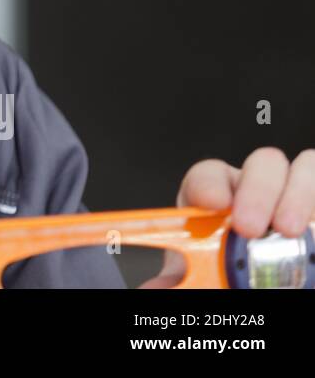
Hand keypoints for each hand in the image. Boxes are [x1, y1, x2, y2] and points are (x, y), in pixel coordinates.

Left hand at [139, 147, 314, 287]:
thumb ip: (179, 281)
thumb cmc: (234, 278)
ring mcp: (295, 198)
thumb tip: (154, 288)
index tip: (211, 201)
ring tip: (290, 230)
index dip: (208, 183)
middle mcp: (259, 194)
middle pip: (259, 165)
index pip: (209, 176)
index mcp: (220, 205)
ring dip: (296, 193)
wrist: (272, 286)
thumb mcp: (205, 282)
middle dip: (256, 189)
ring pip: (299, 169)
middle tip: (249, 226)